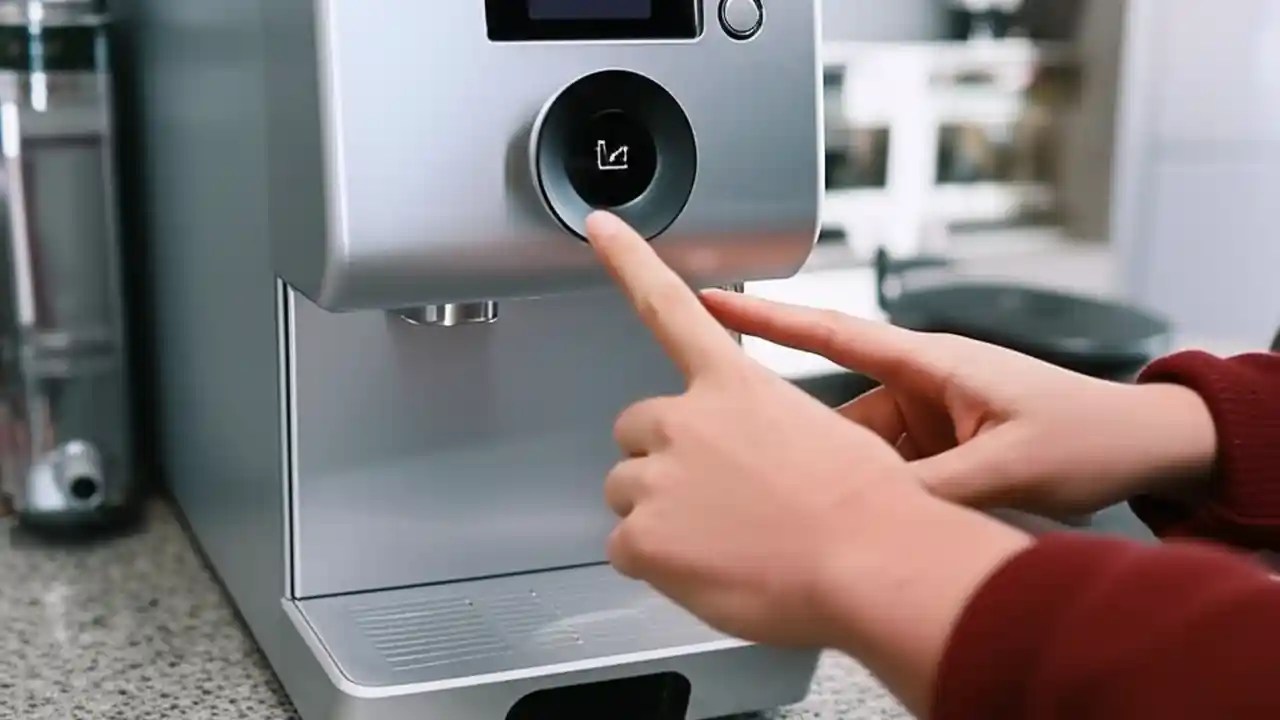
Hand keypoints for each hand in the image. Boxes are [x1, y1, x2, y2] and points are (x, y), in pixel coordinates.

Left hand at [585, 212, 1029, 713]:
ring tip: (725, 542)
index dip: (627, 261)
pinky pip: (626, 550)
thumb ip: (764, 433)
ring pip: (627, 493)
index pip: (667, 307)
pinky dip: (657, 565)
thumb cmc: (866, 508)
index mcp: (732, 385)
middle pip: (636, 431)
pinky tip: (708, 571)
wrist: (870, 562)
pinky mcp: (643, 536)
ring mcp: (658, 477)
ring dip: (660, 514)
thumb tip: (749, 464)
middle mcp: (685, 420)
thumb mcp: (824, 436)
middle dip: (663, 460)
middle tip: (717, 499)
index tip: (600, 226)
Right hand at [701, 292, 1218, 518]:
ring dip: (858, 483)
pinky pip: (891, 469)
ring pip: (862, 449)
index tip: (709, 301)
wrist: (1140, 445)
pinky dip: (884, 495)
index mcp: (930, 362)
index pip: (829, 333)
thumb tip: (865, 507)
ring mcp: (930, 415)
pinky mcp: (942, 446)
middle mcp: (921, 383)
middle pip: (837, 413)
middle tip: (787, 482)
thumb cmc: (1086, 433)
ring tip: (850, 519)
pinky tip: (884, 525)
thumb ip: (932, 487)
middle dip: (814, 448)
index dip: (764, 317)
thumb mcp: (1006, 465)